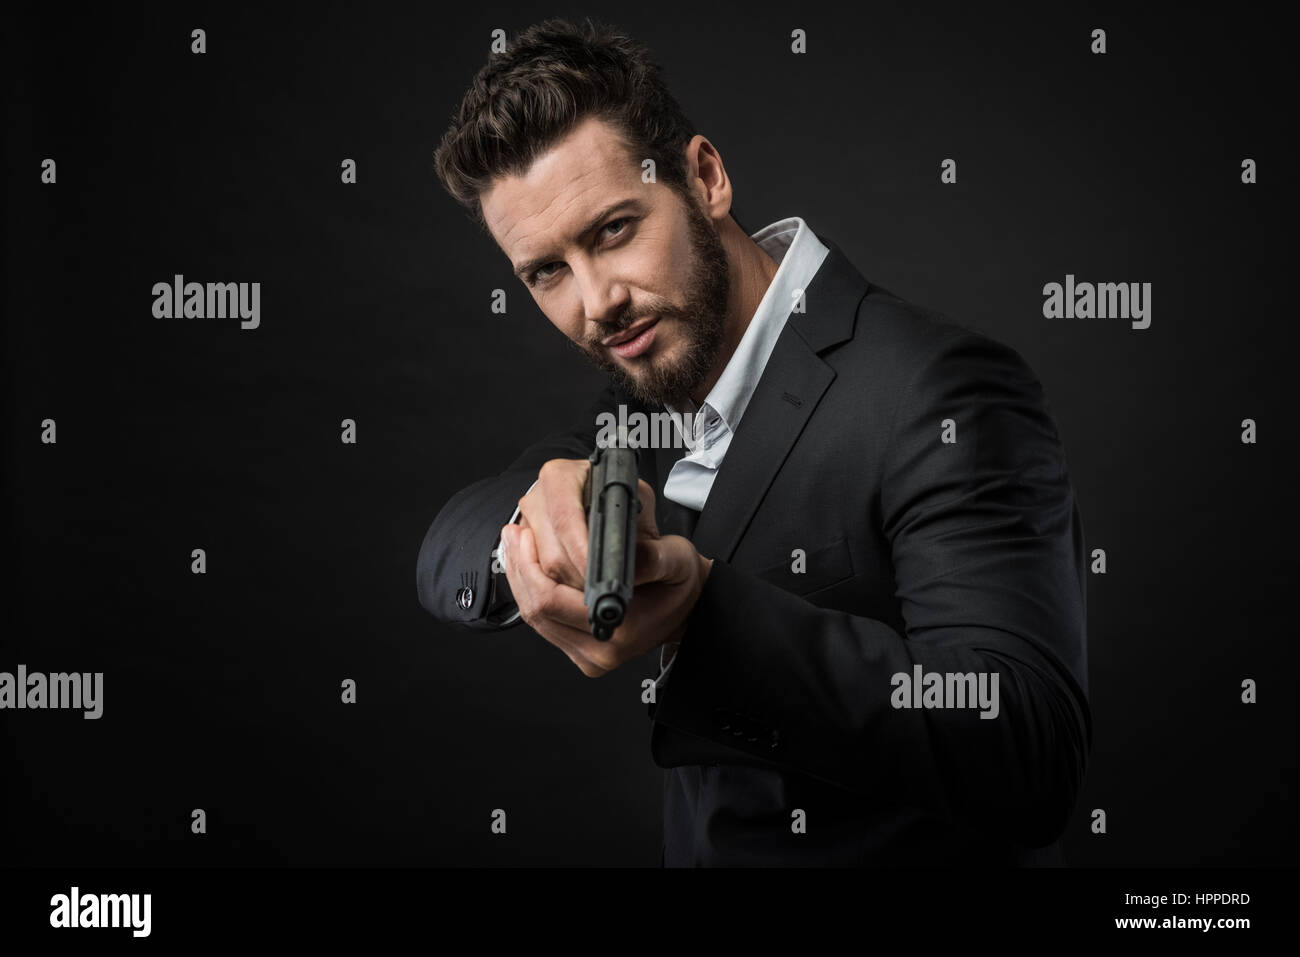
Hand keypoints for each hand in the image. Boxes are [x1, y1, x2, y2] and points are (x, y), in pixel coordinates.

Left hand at [500, 473, 712, 676]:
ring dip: (519, 575)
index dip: (535, 564)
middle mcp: (604, 648)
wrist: (684, 608)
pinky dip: (527, 589)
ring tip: (515, 541)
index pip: (555, 599)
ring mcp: (588, 655)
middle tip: (515, 530)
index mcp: (625, 626)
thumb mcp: (676, 558)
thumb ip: (649, 556)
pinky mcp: (577, 652)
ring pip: (533, 615)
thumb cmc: (678, 582)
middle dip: (521, 563)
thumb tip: (616, 552)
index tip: (528, 535)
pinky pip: (540, 622)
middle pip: (538, 605)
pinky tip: (524, 563)